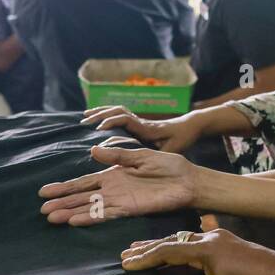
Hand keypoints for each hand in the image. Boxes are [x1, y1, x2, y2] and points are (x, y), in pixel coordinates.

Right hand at [38, 145, 198, 224]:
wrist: (188, 181)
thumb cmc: (168, 166)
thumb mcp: (141, 156)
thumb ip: (118, 155)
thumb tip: (92, 151)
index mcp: (113, 174)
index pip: (84, 182)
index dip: (64, 187)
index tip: (44, 191)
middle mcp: (112, 189)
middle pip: (82, 197)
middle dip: (63, 203)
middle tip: (42, 210)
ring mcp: (120, 200)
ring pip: (91, 208)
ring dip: (72, 213)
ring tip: (53, 218)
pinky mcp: (130, 209)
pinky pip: (106, 214)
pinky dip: (91, 217)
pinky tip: (76, 221)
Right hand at [82, 105, 203, 153]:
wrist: (191, 127)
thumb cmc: (182, 138)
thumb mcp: (172, 149)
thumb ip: (157, 155)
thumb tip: (140, 162)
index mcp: (146, 128)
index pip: (126, 120)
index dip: (112, 122)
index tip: (98, 129)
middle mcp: (140, 122)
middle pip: (118, 112)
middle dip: (100, 115)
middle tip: (84, 123)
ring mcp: (139, 121)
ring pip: (118, 111)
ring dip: (101, 112)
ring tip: (85, 118)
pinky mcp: (139, 123)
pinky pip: (121, 115)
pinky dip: (107, 115)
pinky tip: (98, 121)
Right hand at [121, 228, 274, 274]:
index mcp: (205, 250)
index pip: (168, 251)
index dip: (146, 258)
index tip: (126, 263)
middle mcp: (208, 237)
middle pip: (171, 240)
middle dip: (147, 248)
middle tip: (124, 253)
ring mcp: (216, 235)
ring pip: (182, 238)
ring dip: (161, 244)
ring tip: (139, 249)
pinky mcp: (223, 238)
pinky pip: (193, 238)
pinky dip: (177, 243)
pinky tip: (170, 245)